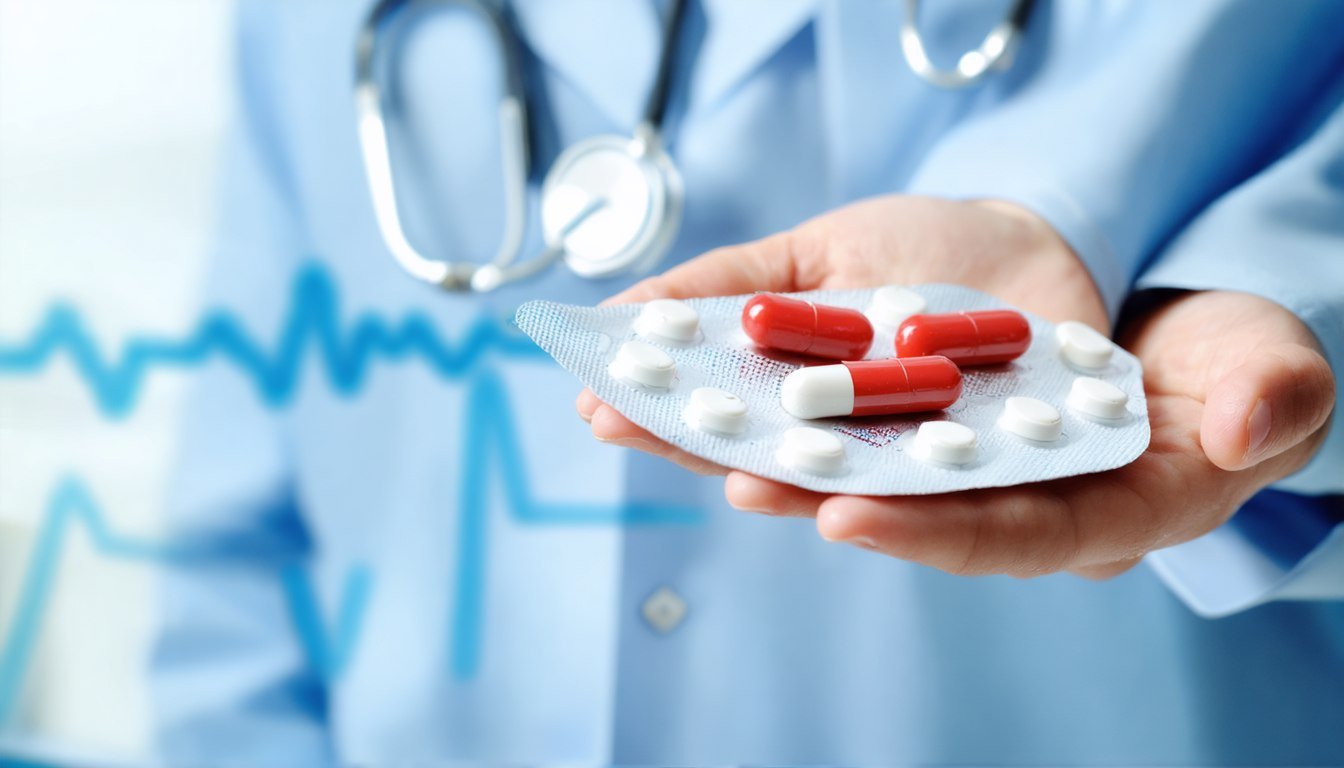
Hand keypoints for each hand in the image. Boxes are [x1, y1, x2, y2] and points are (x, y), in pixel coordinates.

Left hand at [577, 197, 1335, 577]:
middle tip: (721, 471)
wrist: (1143, 306)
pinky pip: (800, 397)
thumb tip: (1243, 431)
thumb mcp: (1255, 364)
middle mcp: (987, 494)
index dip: (929, 533)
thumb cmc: (1210, 362)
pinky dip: (734, 378)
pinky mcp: (882, 396)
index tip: (848, 514)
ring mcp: (926, 447)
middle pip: (886, 504)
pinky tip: (660, 358)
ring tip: (640, 414)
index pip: (1004, 536)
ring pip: (818, 453)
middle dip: (798, 491)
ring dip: (729, 434)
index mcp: (1082, 511)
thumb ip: (1263, 392)